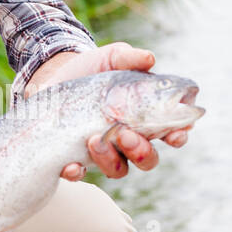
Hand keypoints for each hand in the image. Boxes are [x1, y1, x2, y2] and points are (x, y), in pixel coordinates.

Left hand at [28, 41, 188, 181]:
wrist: (54, 75)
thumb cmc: (92, 69)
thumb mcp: (110, 58)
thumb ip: (129, 57)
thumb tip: (149, 59)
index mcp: (144, 117)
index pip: (170, 133)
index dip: (177, 136)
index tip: (175, 135)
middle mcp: (128, 139)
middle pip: (147, 158)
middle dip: (142, 151)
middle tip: (126, 134)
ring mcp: (103, 151)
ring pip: (118, 169)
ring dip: (110, 160)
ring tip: (94, 140)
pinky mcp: (75, 156)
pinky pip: (79, 174)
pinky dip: (76, 172)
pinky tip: (71, 165)